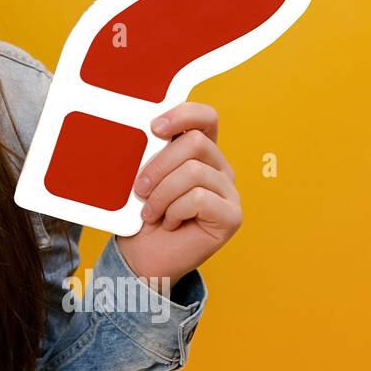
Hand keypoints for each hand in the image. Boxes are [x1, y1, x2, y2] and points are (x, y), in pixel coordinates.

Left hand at [114, 101, 241, 293]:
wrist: (142, 256)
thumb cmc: (139, 214)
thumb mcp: (139, 175)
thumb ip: (148, 151)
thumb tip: (143, 130)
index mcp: (199, 151)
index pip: (205, 117)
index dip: (183, 114)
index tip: (153, 128)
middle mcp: (219, 168)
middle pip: (195, 142)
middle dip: (159, 165)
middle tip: (139, 189)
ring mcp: (228, 192)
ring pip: (194, 172)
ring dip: (162, 194)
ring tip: (150, 211)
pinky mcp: (231, 216)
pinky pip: (199, 198)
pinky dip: (174, 211)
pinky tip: (169, 223)